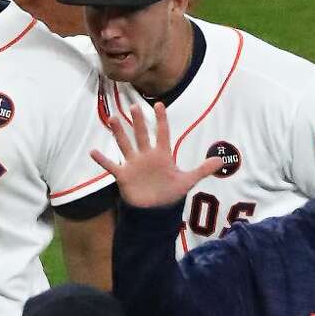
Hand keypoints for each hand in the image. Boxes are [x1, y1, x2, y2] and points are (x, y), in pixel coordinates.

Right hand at [91, 102, 225, 208]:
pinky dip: (102, 160)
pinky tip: (93, 152)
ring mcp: (133, 165)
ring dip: (119, 133)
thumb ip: (202, 169)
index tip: (159, 104)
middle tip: (134, 106)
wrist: (155, 210)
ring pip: (125, 145)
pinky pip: (111, 167)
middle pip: (141, 134)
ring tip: (112, 118)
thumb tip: (221, 161)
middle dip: (138, 121)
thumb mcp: (188, 181)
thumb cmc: (169, 193)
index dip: (161, 119)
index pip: (162, 133)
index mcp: (161, 154)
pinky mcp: (124, 176)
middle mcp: (146, 156)